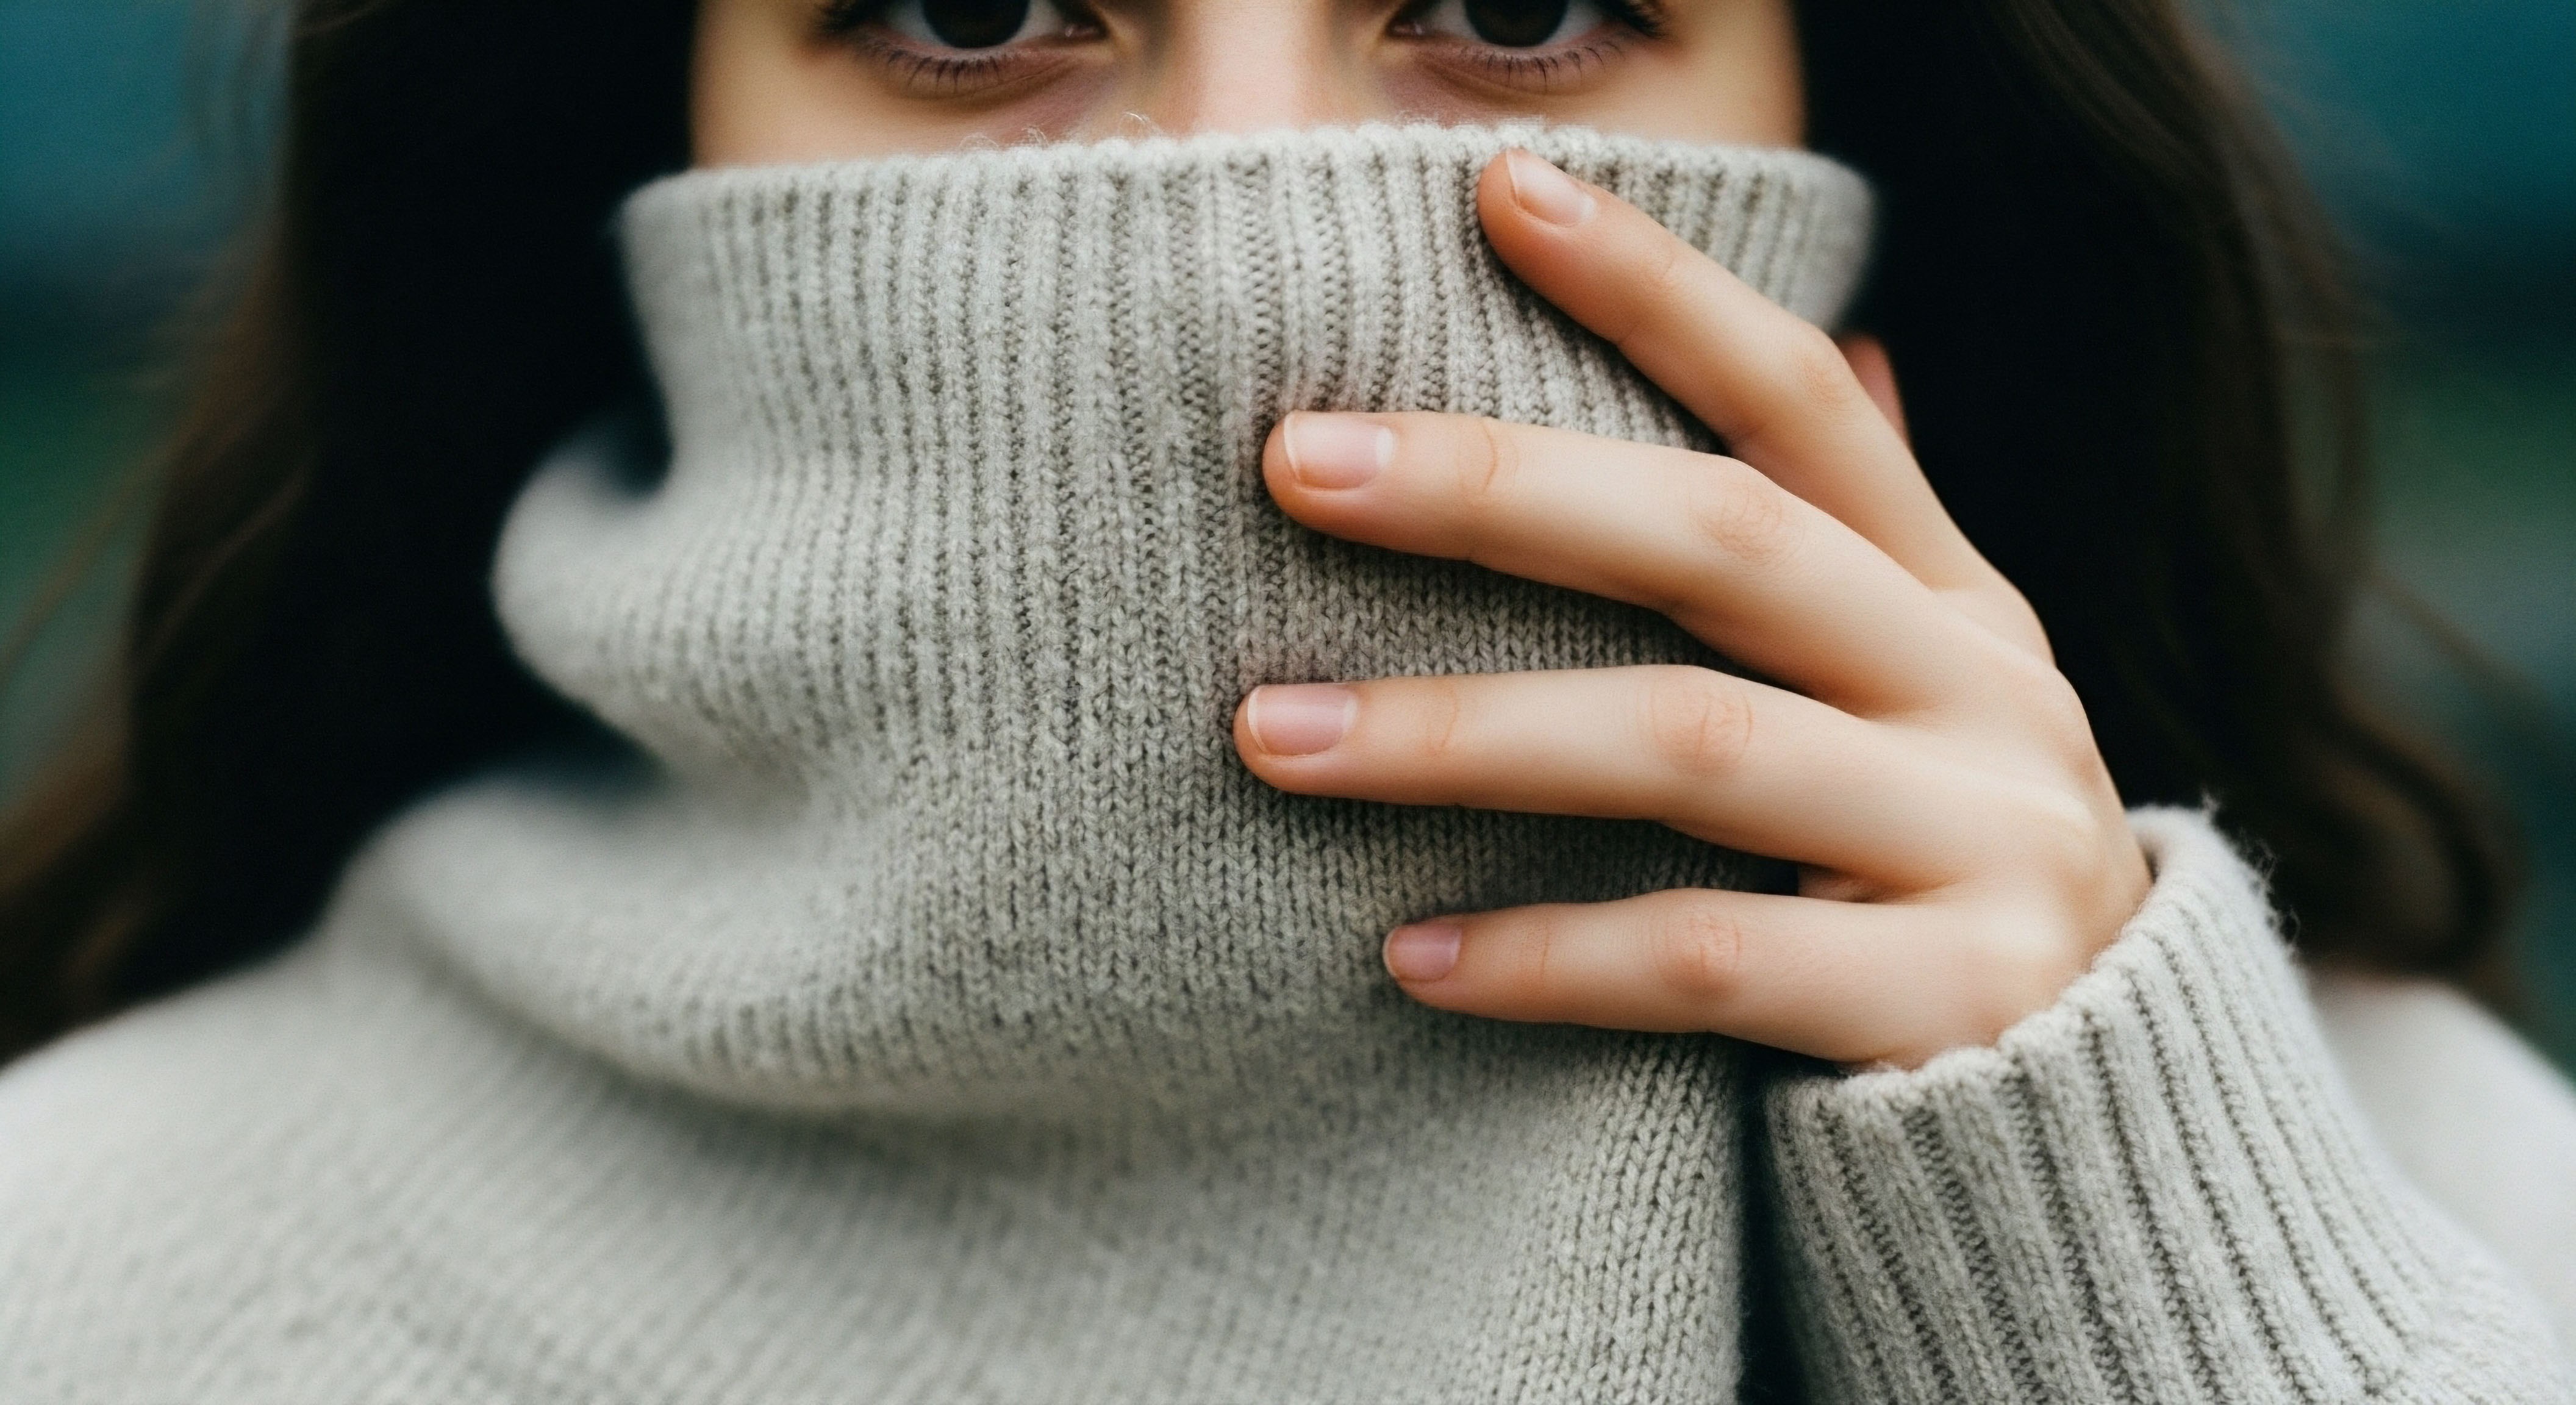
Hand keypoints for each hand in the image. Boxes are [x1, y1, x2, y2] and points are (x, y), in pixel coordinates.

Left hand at [1231, 151, 2151, 1070]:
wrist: (2108, 1129)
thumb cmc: (1940, 886)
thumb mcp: (1934, 695)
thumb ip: (1875, 543)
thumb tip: (1859, 347)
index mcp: (1952, 601)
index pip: (1796, 401)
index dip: (1659, 289)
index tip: (1499, 188)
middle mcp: (1982, 692)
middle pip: (1720, 541)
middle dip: (1497, 487)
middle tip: (1292, 463)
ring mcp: (1985, 843)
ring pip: (1690, 745)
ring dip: (1461, 731)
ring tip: (1271, 735)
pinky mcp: (1956, 1006)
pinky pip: (1715, 958)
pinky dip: (1551, 955)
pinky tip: (1407, 955)